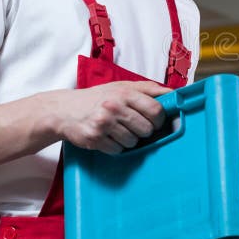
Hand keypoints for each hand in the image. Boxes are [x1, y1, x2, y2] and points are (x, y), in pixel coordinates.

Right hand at [44, 81, 170, 153]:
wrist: (64, 110)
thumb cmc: (97, 98)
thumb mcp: (122, 87)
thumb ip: (148, 89)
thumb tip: (174, 93)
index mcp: (125, 93)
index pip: (156, 110)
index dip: (159, 119)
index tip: (155, 121)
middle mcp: (114, 107)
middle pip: (146, 129)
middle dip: (144, 131)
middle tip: (133, 125)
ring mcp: (103, 123)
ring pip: (133, 142)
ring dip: (129, 140)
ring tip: (117, 130)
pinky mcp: (94, 138)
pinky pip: (118, 150)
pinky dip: (115, 147)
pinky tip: (107, 137)